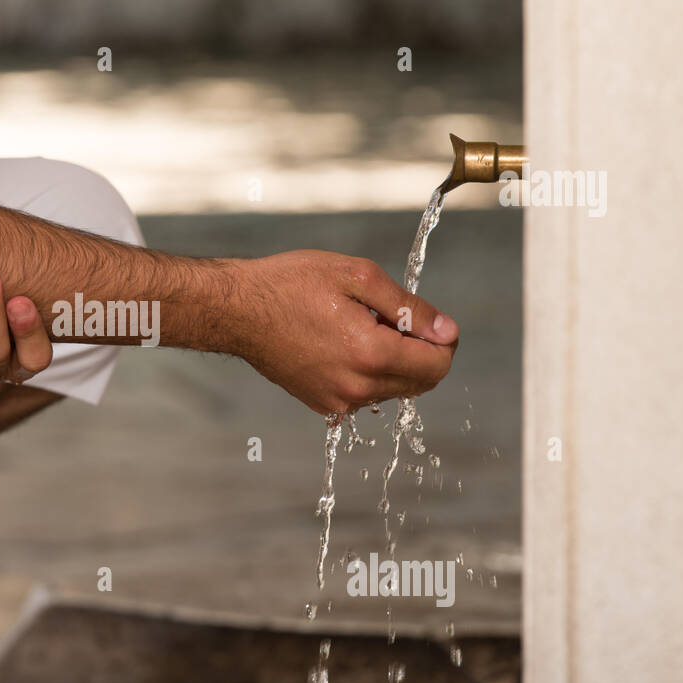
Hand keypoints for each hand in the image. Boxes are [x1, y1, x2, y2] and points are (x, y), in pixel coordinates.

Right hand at [234, 250, 458, 414]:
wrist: (237, 311)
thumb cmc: (290, 285)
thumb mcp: (357, 276)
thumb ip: (409, 307)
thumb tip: (446, 331)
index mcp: (370, 355)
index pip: (438, 365)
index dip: (443, 339)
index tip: (426, 319)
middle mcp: (357, 388)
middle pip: (422, 382)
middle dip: (420, 351)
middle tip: (389, 319)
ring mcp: (338, 402)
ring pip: (394, 389)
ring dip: (393, 361)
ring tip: (359, 328)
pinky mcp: (322, 405)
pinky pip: (365, 394)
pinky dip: (367, 372)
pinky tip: (341, 345)